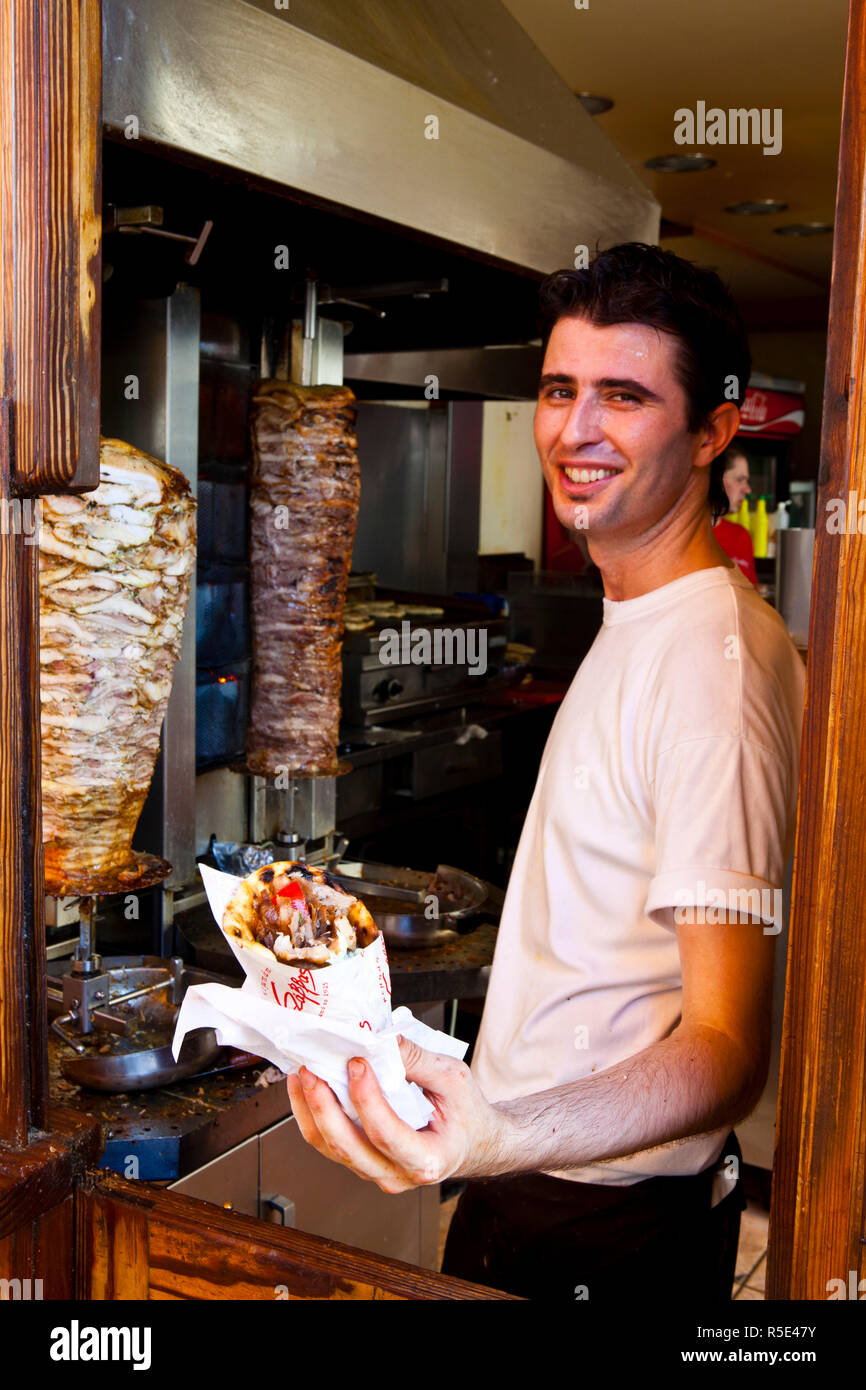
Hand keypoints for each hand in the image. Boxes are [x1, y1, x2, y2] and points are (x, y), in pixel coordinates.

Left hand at [285, 1036, 516, 1192]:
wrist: (472, 1141)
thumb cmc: (466, 1113)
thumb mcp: (454, 1079)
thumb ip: (417, 1060)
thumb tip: (380, 1040)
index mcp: (427, 1160)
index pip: (386, 1134)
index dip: (366, 1099)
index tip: (357, 1064)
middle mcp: (397, 1175)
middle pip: (348, 1147)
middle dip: (323, 1107)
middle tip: (313, 1070)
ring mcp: (376, 1172)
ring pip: (331, 1148)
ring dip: (311, 1110)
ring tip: (302, 1074)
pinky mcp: (362, 1162)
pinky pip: (330, 1145)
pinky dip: (313, 1115)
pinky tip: (306, 1088)